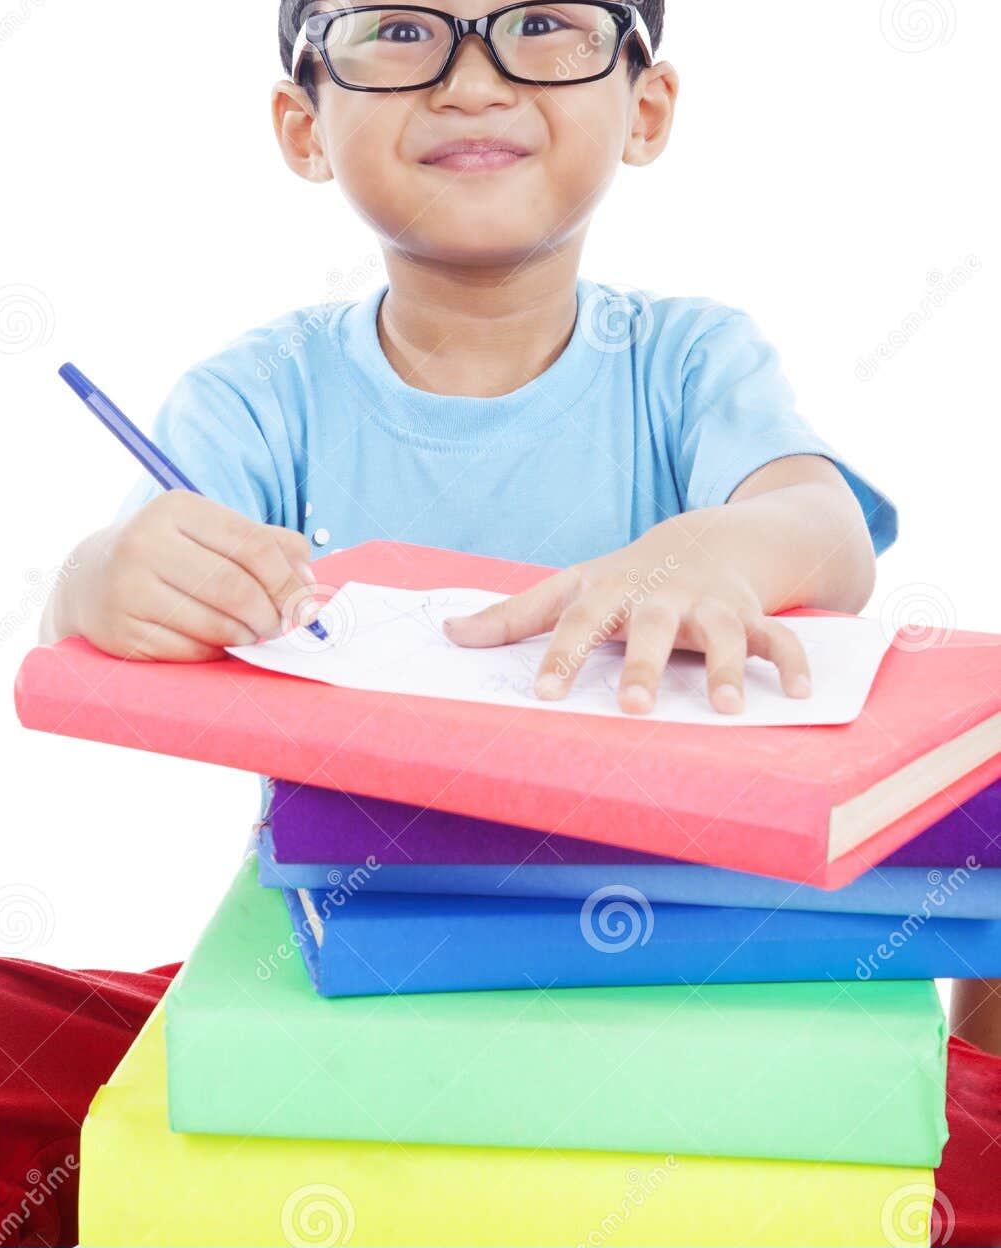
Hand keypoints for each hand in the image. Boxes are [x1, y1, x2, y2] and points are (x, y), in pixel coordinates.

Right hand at [65, 491, 317, 660]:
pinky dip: (216, 652)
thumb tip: (308, 581)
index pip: (253, 546)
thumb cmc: (169, 553)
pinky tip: (220, 643)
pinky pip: (189, 652)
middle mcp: (145, 543)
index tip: (306, 606)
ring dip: (247, 637)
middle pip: (236, 588)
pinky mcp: (120, 631)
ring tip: (253, 633)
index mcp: (176, 508)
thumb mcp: (210, 531)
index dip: (288, 581)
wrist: (88, 578)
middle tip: (281, 626)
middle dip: (272, 615)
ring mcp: (127, 589)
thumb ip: (268, 544)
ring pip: (215, 625)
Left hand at [443, 535, 811, 715]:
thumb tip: (447, 633)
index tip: (541, 694)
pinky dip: (793, 661)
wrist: (705, 537)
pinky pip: (780, 637)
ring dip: (729, 668)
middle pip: (654, 629)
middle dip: (647, 667)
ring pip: (725, 634)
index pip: (580, 622)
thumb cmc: (625, 576)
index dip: (561, 656)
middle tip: (635, 709)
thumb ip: (512, 616)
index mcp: (612, 591)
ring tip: (728, 710)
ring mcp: (711, 604)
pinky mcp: (752, 614)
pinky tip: (799, 694)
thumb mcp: (570, 586)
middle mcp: (663, 596)